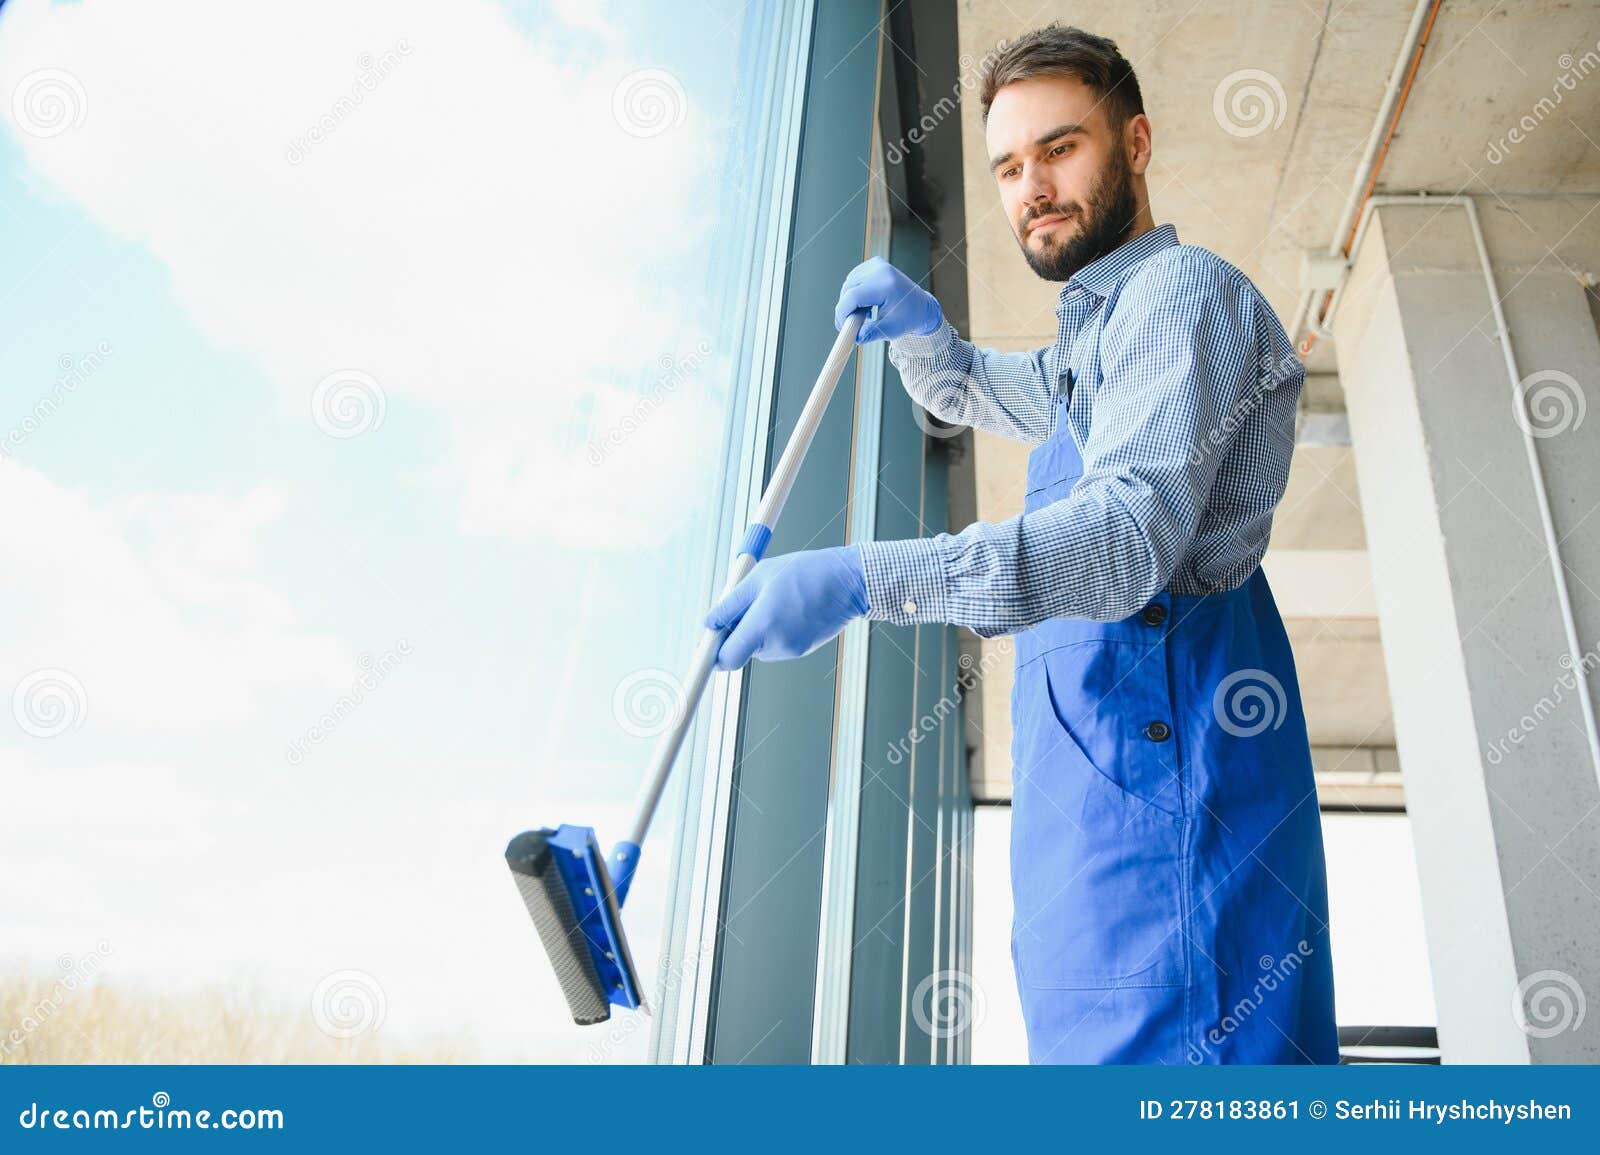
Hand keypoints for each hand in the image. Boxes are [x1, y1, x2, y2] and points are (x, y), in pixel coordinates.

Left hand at [705, 546, 868, 670]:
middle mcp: (777, 645)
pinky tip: (787, 607)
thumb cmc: (805, 572)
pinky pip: (775, 645)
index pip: (726, 659)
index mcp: (763, 625)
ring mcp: (792, 651)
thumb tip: (709, 622)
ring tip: (773, 599)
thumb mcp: (759, 577)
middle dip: (736, 632)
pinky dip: (773, 630)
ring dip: (756, 629)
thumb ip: (730, 603)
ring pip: (757, 648)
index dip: (713, 653)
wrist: (848, 582)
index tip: (707, 644)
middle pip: (740, 652)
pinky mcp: (802, 650)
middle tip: (744, 603)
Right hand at [834, 257, 941, 343]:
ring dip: (850, 301)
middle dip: (846, 309)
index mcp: (887, 286)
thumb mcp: (890, 330)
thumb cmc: (908, 317)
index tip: (842, 326)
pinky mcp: (875, 263)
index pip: (853, 296)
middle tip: (852, 325)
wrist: (920, 306)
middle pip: (848, 289)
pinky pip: (854, 278)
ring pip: (848, 283)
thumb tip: (854, 337)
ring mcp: (878, 264)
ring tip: (864, 314)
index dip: (842, 313)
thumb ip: (870, 334)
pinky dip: (854, 292)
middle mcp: (881, 271)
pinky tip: (866, 303)